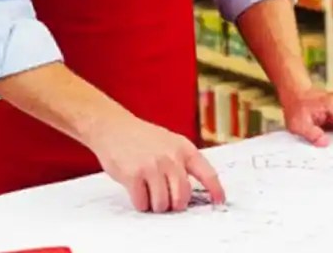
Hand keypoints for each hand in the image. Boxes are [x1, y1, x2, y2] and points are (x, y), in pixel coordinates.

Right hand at [87, 113, 225, 212]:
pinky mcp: (134, 176)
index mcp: (183, 149)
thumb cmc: (141, 137)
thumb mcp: (169, 142)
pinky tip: (136, 190)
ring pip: (162, 204)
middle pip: (182, 197)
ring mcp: (152, 166)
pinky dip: (140, 203)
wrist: (113, 127)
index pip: (207, 173)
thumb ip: (182, 162)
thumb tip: (191, 193)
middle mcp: (170, 158)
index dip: (215, 190)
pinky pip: (143, 203)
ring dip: (155, 205)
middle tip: (167, 201)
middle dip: (174, 205)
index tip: (219, 201)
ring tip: (148, 191)